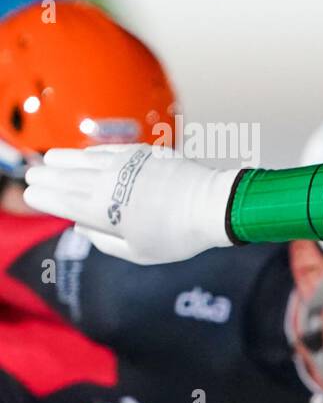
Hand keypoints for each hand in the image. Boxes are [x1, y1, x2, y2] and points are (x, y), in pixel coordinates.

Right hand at [24, 145, 239, 264]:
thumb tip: (81, 225)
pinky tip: (83, 153)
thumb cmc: (177, 236)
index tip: (32, 194)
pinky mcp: (142, 153)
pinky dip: (90, 151)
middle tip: (33, 175)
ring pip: (84, 159)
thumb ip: (104, 241)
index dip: (43, 197)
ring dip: (63, 159)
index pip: (62, 202)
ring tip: (49, 159)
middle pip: (67, 178)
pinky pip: (108, 150)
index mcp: (102, 212)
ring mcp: (124, 166)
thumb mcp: (137, 252)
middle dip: (47, 176)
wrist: (210, 205)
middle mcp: (107, 184)